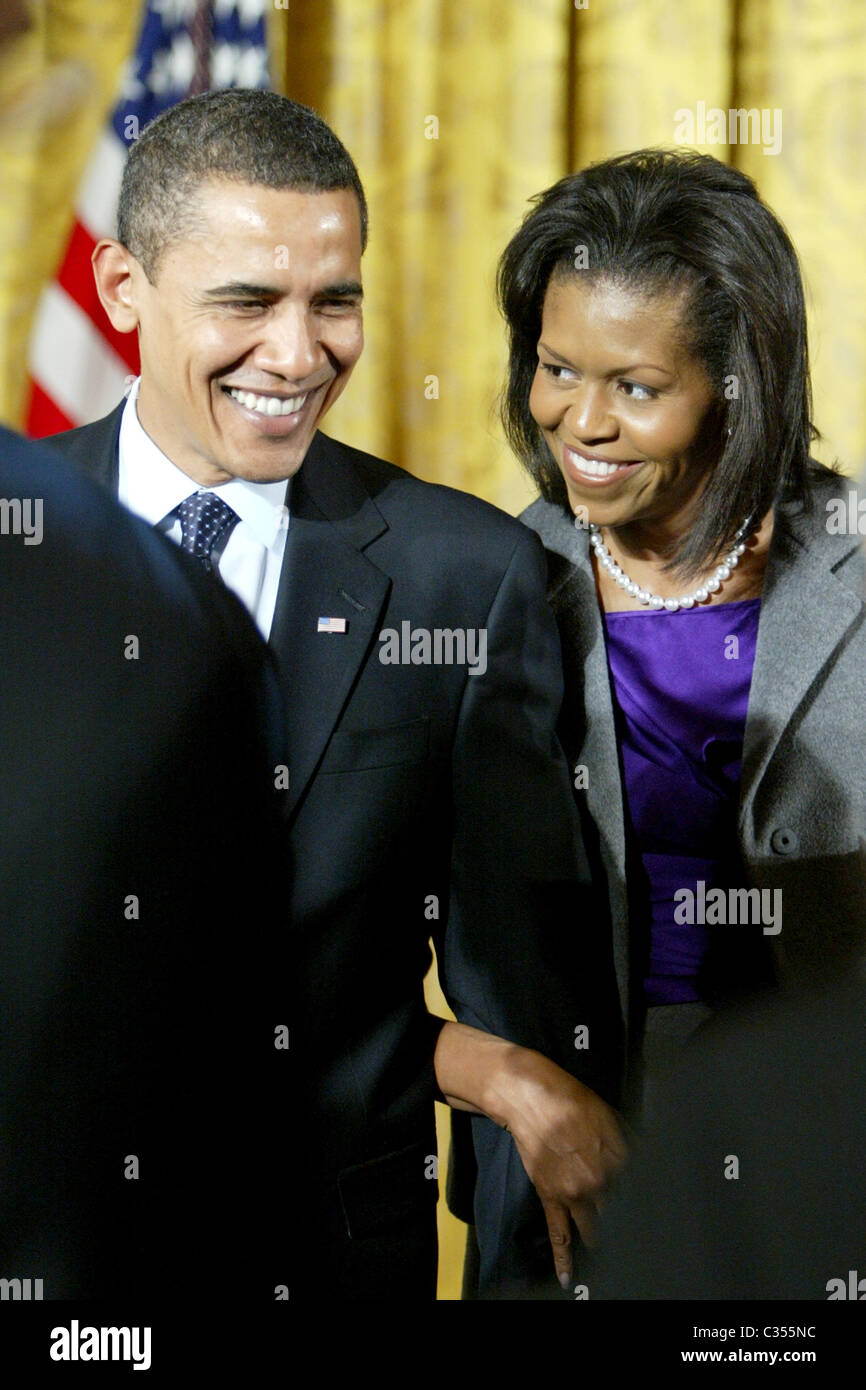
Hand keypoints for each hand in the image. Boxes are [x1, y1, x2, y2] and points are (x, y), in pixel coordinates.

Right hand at [488, 1046, 626, 1289]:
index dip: (642, 1195)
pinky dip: (563, 1259)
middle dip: (625, 1217)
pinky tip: (567, 1277)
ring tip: (613, 1251)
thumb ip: (630, 1142)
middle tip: (633, 1228)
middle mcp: (600, 1181)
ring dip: (604, 1238)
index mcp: (619, 1159)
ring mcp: (574, 1193)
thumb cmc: (570, 1099)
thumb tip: (648, 1158)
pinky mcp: (551, 1198)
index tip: (649, 1206)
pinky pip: (558, 1234)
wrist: (530, 1097)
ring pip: (595, 1227)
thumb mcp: (610, 1115)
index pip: (638, 1188)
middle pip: (620, 1210)